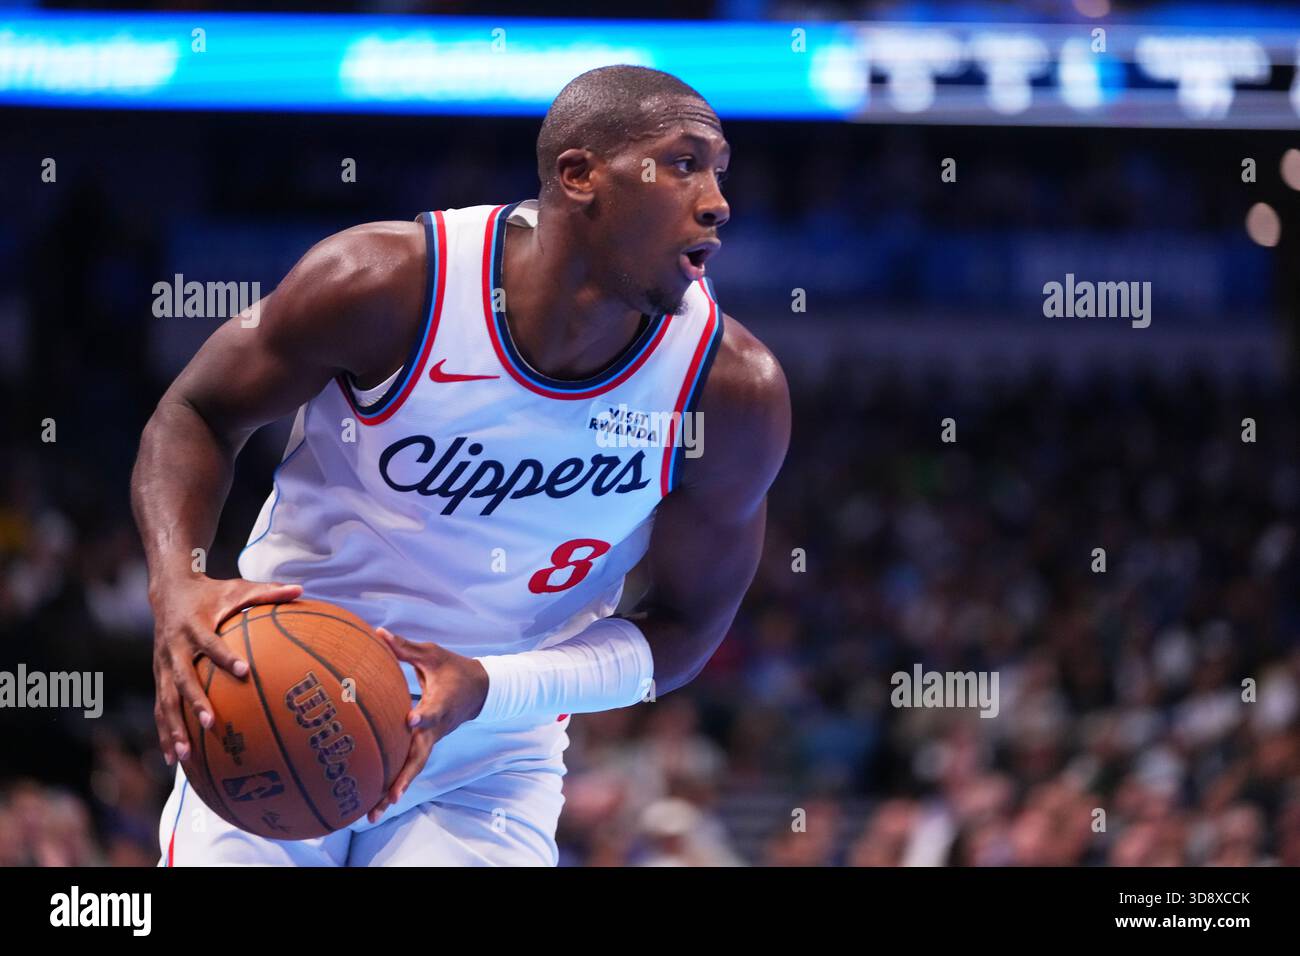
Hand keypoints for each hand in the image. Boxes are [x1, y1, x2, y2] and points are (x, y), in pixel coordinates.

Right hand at [150, 574, 302, 765]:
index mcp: (194, 626)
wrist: (168, 590)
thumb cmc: (211, 593)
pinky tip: (171, 759)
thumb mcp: (238, 588)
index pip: (210, 643)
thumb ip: (268, 591)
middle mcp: (174, 648)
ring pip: (165, 700)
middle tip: (211, 724)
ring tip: (184, 755)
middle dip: (195, 702)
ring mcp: (162, 665)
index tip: (244, 671)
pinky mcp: (158, 676)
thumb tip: (301, 588)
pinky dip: (164, 732)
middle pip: (181, 679)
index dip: (224, 656)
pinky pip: (160, 708)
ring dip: (173, 728)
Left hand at [367, 628, 488, 823]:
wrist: (480, 690)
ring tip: (372, 814)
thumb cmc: (453, 669)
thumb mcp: (432, 654)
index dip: (422, 716)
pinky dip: (393, 785)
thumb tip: (377, 632)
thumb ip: (404, 647)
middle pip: (420, 757)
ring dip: (394, 791)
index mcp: (440, 703)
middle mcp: (436, 728)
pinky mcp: (424, 745)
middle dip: (404, 778)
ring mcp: (430, 740)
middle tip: (389, 798)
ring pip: (412, 769)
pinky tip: (373, 804)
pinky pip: (408, 766)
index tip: (411, 721)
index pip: (431, 711)